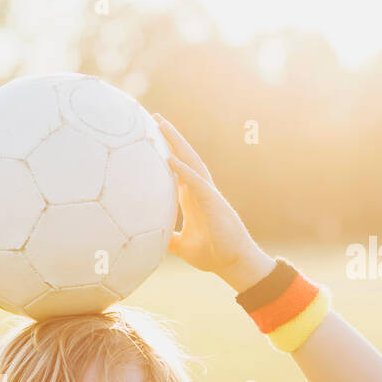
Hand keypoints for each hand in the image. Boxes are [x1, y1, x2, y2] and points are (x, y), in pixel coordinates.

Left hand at [153, 112, 275, 290]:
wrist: (233, 264)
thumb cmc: (212, 254)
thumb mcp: (181, 246)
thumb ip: (166, 238)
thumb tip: (148, 240)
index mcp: (192, 197)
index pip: (177, 167)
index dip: (165, 150)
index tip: (151, 135)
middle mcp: (200, 190)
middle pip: (185, 156)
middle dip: (171, 137)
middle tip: (155, 117)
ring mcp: (208, 194)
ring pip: (192, 161)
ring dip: (177, 143)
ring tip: (162, 125)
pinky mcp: (214, 203)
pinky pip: (196, 182)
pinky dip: (183, 169)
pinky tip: (169, 158)